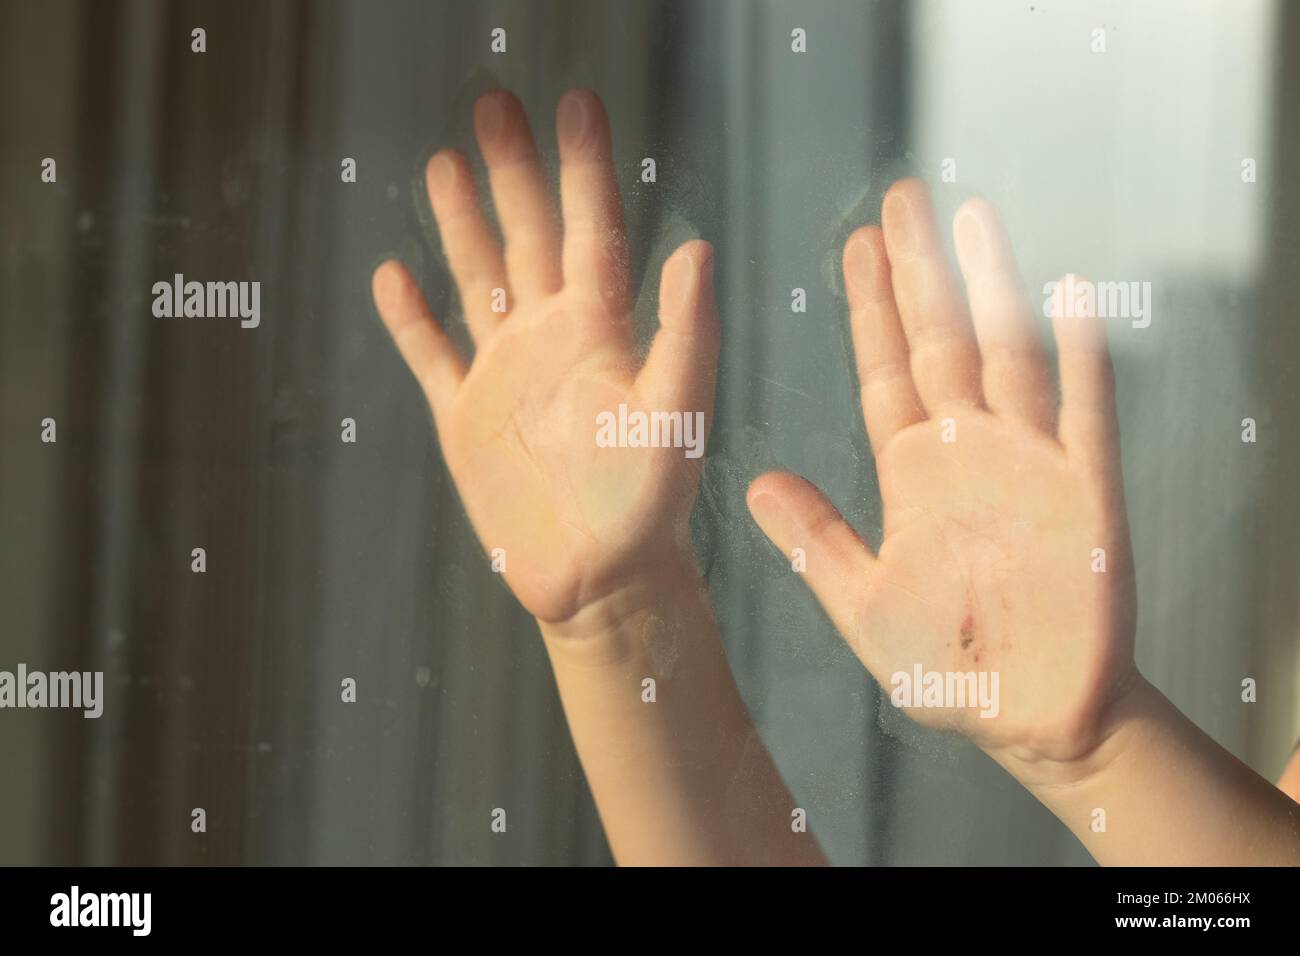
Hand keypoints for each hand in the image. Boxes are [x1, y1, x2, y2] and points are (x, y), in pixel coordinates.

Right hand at [372, 89, 716, 625]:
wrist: (601, 579)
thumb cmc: (650, 502)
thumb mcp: (676, 413)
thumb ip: (686, 333)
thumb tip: (696, 248)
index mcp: (602, 329)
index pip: (590, 228)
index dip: (583, 166)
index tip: (575, 103)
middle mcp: (552, 338)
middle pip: (525, 234)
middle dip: (511, 169)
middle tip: (493, 103)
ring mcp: (505, 374)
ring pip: (477, 278)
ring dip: (461, 222)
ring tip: (443, 162)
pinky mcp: (466, 418)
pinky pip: (431, 355)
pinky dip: (410, 319)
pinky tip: (392, 275)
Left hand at [747, 179, 1138, 776]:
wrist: (1033, 720)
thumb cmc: (950, 668)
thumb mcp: (862, 602)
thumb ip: (814, 540)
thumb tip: (755, 480)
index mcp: (913, 474)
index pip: (887, 372)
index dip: (870, 310)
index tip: (853, 246)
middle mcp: (969, 454)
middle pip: (940, 343)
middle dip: (919, 272)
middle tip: (900, 199)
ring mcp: (1029, 466)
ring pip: (1007, 358)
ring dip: (990, 288)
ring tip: (970, 218)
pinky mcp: (1085, 495)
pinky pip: (1083, 414)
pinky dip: (1079, 356)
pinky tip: (1068, 294)